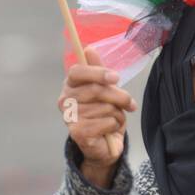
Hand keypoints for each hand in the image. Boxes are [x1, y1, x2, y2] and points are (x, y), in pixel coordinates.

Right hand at [58, 46, 136, 180]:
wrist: (104, 145)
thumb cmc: (104, 114)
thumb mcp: (105, 90)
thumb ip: (99, 71)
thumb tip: (89, 49)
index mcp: (70, 85)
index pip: (77, 72)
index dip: (97, 72)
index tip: (116, 77)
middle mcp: (65, 100)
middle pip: (96, 89)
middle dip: (119, 96)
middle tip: (128, 103)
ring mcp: (69, 117)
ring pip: (104, 107)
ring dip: (117, 114)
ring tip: (114, 119)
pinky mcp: (77, 133)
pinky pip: (106, 122)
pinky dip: (114, 125)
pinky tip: (108, 130)